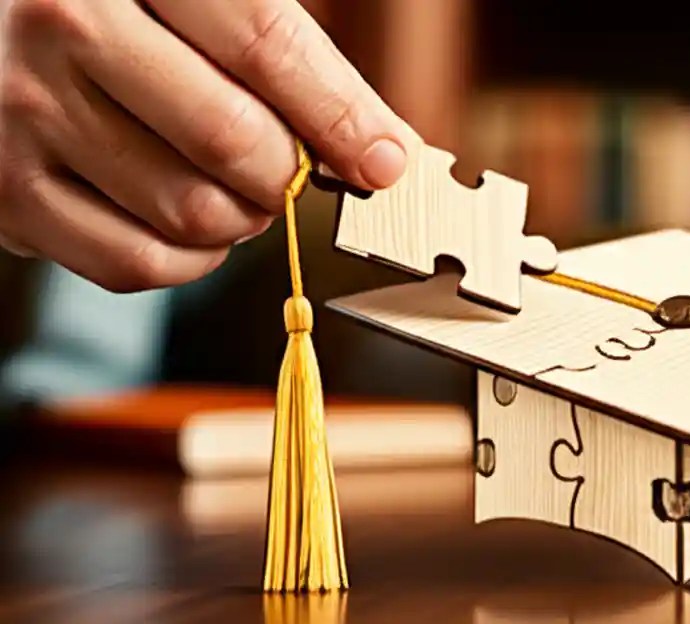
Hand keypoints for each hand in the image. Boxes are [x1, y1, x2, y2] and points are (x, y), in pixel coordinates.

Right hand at [0, 0, 415, 290]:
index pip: (266, 46)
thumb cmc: (116, 12)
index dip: (341, 116)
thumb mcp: (197, 0)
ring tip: (232, 187)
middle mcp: (61, 25)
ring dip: (242, 219)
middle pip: (232, 139)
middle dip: (287, 174)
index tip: (384, 162)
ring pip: (191, 211)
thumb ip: (286, 56)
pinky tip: (191, 223)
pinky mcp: (5, 192)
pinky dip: (190, 261)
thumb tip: (383, 151)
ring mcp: (22, 111)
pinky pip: (135, 265)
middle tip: (288, 170)